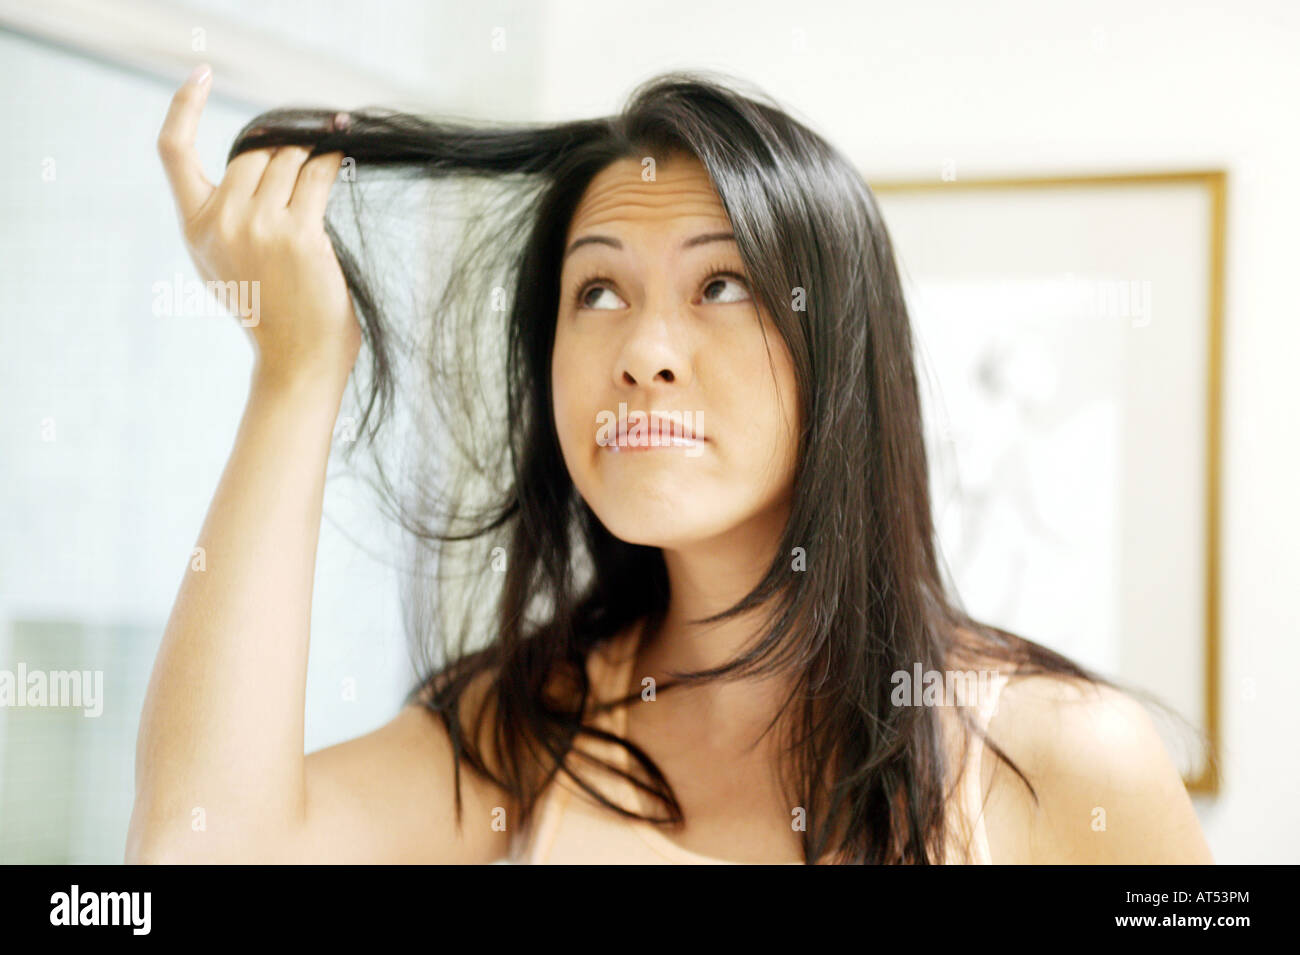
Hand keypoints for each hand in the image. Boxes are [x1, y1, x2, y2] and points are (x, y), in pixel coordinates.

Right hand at [157, 64, 360, 393]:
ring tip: (326, 170)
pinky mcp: (300, 234)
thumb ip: (231, 215)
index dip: (182, 108)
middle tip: (306, 168)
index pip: (173, 152)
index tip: (199, 77)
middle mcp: (222, 221)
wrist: (297, 359)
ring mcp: (259, 226)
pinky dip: (333, 163)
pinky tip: (342, 158)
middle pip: (253, 152)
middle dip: (283, 153)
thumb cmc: (273, 312)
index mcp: (196, 227)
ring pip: (288, 161)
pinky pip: (318, 176)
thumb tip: (267, 161)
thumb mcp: (230, 263)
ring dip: (311, 159)